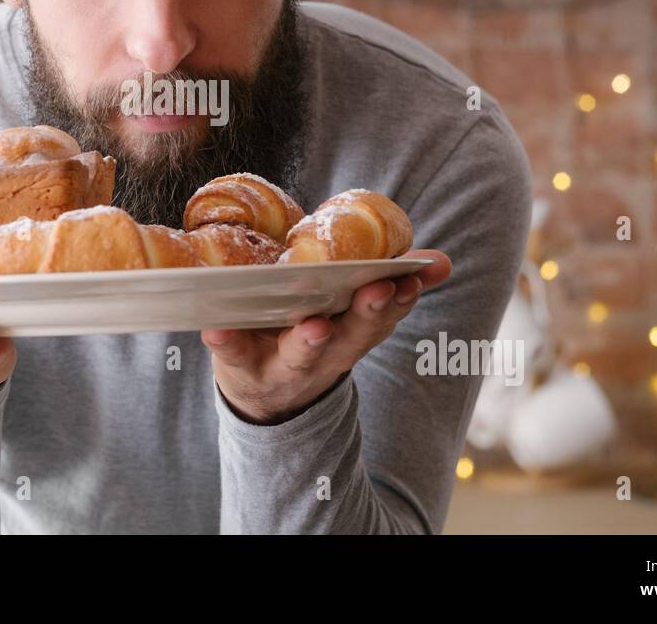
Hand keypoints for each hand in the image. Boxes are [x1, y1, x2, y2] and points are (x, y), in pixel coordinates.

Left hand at [202, 250, 451, 423]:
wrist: (261, 396)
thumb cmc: (310, 331)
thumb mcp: (351, 316)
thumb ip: (391, 285)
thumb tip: (440, 260)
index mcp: (351, 334)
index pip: (384, 318)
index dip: (400, 300)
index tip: (413, 279)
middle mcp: (325, 355)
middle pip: (350, 338)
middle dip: (366, 314)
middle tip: (378, 290)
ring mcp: (284, 365)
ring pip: (300, 355)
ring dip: (309, 340)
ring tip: (313, 324)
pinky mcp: (241, 367)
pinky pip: (233, 355)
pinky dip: (226, 343)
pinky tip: (215, 328)